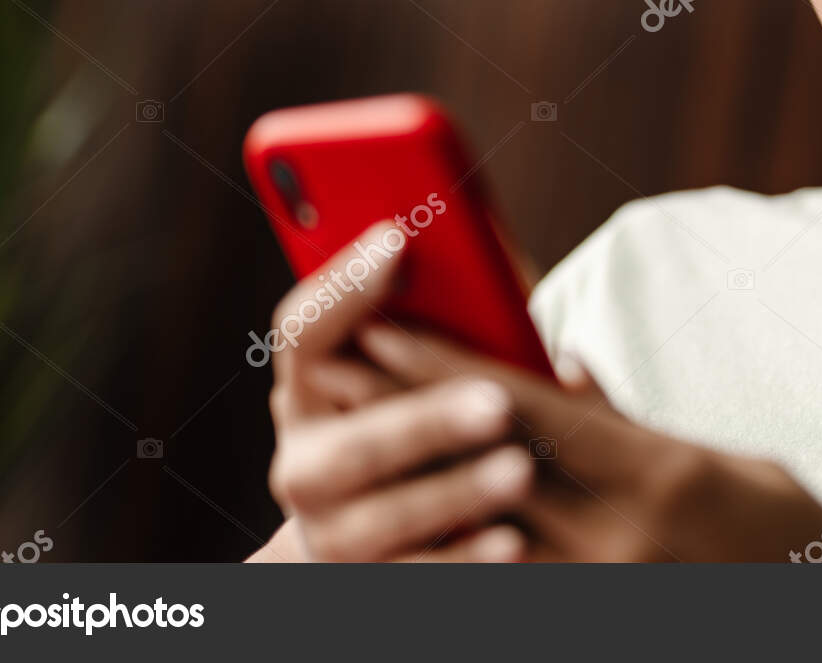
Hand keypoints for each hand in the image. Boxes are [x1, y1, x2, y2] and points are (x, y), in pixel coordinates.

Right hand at [248, 222, 532, 562]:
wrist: (381, 536)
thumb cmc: (420, 418)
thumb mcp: (420, 366)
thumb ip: (445, 314)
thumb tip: (490, 243)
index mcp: (307, 391)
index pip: (301, 330)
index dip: (342, 284)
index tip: (398, 240)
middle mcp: (304, 463)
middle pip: (348, 442)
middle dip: (423, 419)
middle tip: (499, 402)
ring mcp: (329, 531)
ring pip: (379, 519)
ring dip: (453, 493)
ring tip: (519, 472)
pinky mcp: (365, 582)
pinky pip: (414, 576)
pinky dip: (463, 560)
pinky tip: (513, 542)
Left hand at [352, 325, 821, 562]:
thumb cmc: (780, 531)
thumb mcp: (709, 458)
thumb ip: (626, 420)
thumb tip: (562, 371)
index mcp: (661, 473)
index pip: (530, 410)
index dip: (447, 367)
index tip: (383, 327)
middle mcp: (622, 539)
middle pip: (487, 469)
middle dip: (406, 418)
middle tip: (336, 372)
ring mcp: (603, 590)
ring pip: (478, 534)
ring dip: (409, 484)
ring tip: (349, 443)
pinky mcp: (594, 619)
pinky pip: (504, 589)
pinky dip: (450, 555)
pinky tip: (403, 528)